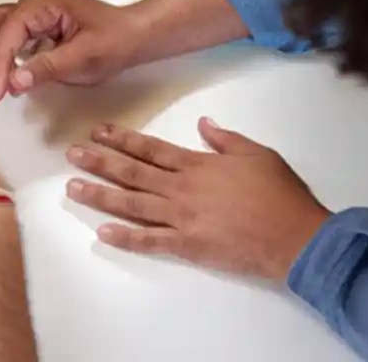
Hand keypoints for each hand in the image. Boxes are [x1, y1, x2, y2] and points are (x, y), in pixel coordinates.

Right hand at [0, 0, 148, 102]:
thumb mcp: (84, 57)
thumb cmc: (116, 40)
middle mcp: (35, 3)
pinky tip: (12, 74)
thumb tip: (15, 81)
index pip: (9, 32)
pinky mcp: (38, 25)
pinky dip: (5, 54)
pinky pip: (11, 36)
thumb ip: (47, 68)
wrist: (136, 35)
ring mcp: (36, 12)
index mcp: (44, 3)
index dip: (0, 63)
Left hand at [66, 119, 330, 279]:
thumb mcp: (257, 154)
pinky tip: (102, 232)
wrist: (296, 237)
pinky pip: (150, 241)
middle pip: (132, 172)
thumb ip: (226, 139)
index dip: (121, 138)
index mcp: (197, 165)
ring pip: (132, 204)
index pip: (150, 148)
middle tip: (71, 154)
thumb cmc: (280, 194)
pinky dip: (125, 238)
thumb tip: (202, 123)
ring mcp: (181, 218)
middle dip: (99, 161)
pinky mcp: (187, 245)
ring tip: (72, 187)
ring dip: (100, 195)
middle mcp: (181, 189)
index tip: (97, 131)